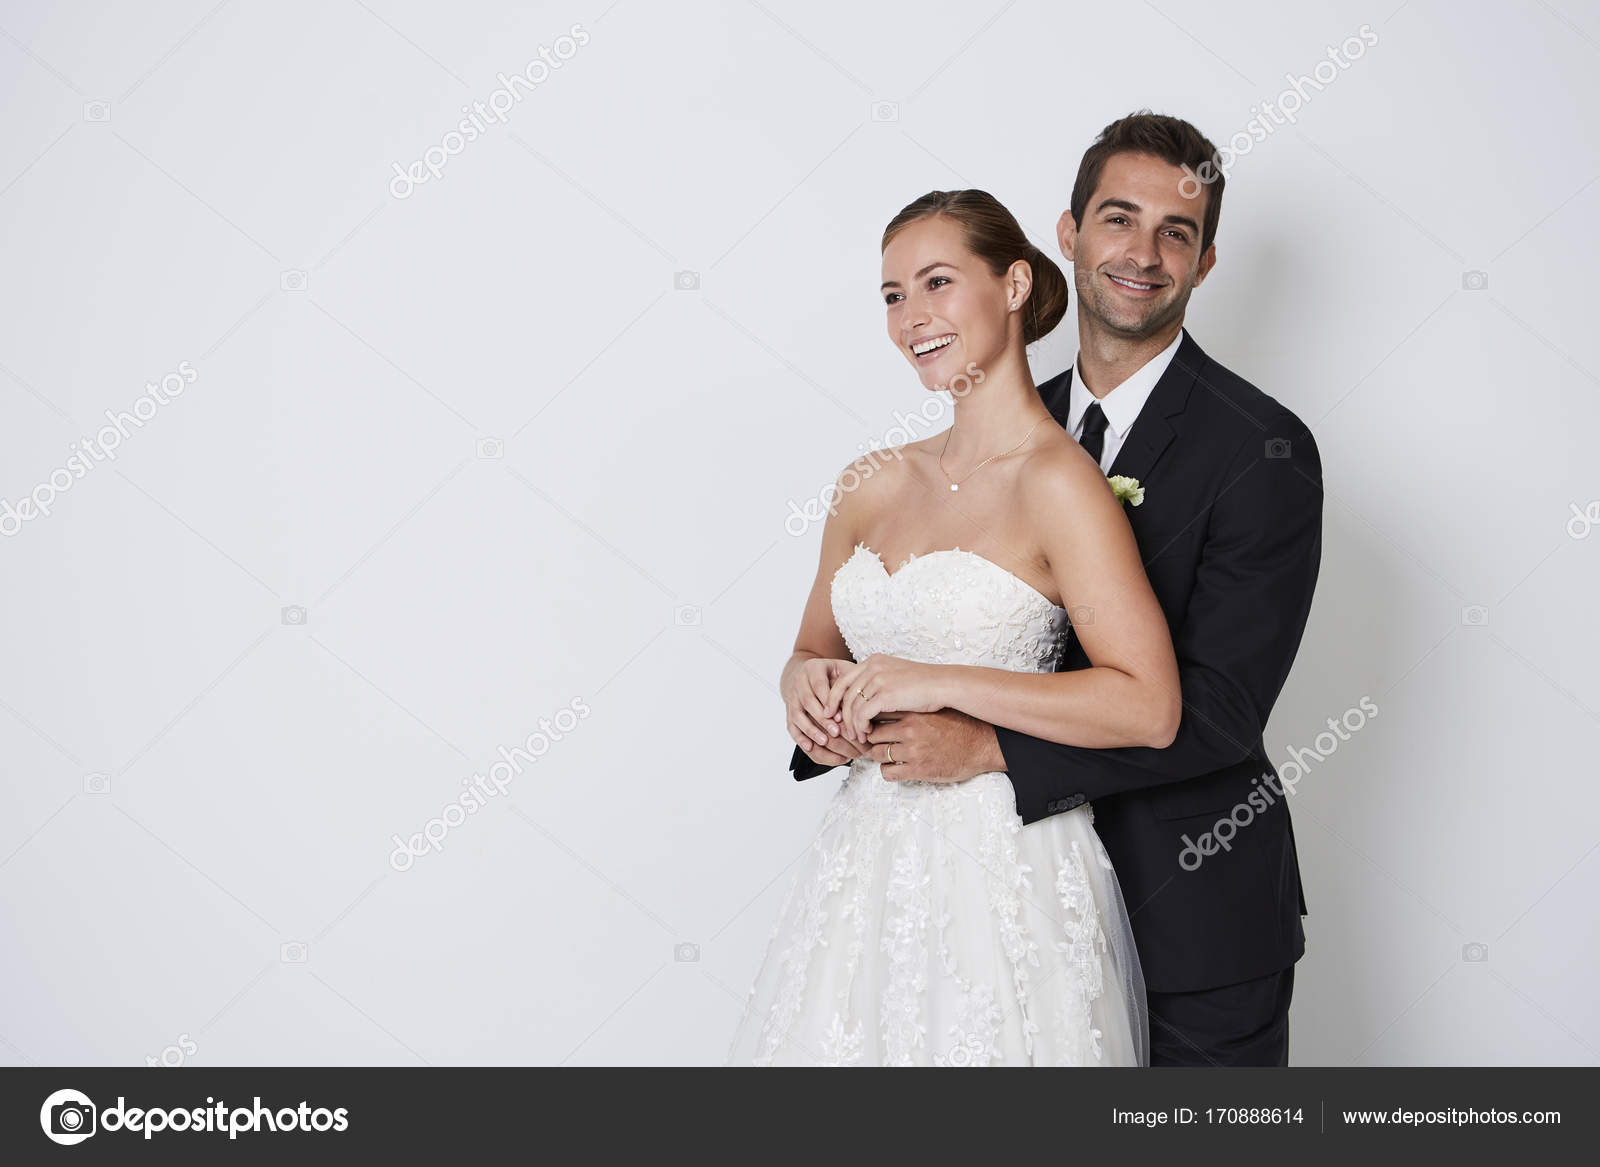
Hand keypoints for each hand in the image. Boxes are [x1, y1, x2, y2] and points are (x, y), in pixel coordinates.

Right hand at [783, 656, 855, 754]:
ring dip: (810, 730)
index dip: (828, 701)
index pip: (818, 685)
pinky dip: (799, 737)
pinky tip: (809, 747)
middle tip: (836, 732)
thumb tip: (859, 700)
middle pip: (807, 701)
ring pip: (797, 715)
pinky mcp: (789, 710)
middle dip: (821, 719)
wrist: (808, 674)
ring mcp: (792, 697)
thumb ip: (850, 680)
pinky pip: (790, 725)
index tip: (840, 717)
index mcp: (812, 668)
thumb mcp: (843, 669)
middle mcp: (799, 681)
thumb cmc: (832, 673)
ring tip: (824, 742)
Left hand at [826, 654, 947, 741]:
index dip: (834, 698)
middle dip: (839, 714)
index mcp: (874, 661)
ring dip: (852, 724)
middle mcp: (872, 667)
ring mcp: (878, 679)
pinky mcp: (885, 694)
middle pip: (844, 693)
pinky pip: (862, 713)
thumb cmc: (925, 685)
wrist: (944, 685)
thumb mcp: (897, 677)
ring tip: (857, 737)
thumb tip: (865, 699)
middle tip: (840, 729)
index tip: (831, 713)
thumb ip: (879, 683)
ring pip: (852, 705)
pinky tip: (866, 734)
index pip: (843, 679)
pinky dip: (861, 726)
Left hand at [856, 709, 1003, 782]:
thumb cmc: (960, 725)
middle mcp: (910, 729)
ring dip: (878, 756)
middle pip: (872, 733)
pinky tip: (896, 768)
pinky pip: (887, 772)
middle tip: (876, 743)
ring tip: (887, 756)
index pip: (877, 711)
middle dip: (872, 739)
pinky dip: (887, 771)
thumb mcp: (933, 709)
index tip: (872, 724)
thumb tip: (888, 704)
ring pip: (876, 753)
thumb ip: (911, 707)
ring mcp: (913, 750)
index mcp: (913, 712)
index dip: (871, 719)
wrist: (982, 745)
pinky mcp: (918, 769)